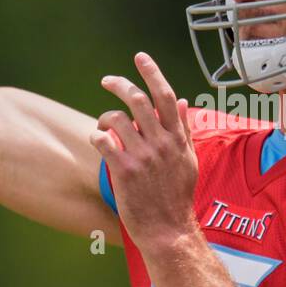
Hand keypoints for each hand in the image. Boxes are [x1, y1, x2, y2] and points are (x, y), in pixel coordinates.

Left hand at [90, 52, 199, 250]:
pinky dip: (96, 136)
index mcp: (177, 139)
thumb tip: (183, 102)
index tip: (140, 57)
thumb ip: (183, 129)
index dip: (152, 72)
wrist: (169, 230)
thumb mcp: (189, 160)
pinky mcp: (125, 171)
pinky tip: (97, 141)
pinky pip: (104, 142)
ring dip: (105, 117)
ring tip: (103, 126)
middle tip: (107, 80)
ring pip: (117, 119)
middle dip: (119, 83)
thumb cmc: (177, 197)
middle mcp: (161, 143)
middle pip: (137, 100)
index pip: (166, 96)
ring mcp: (143, 156)